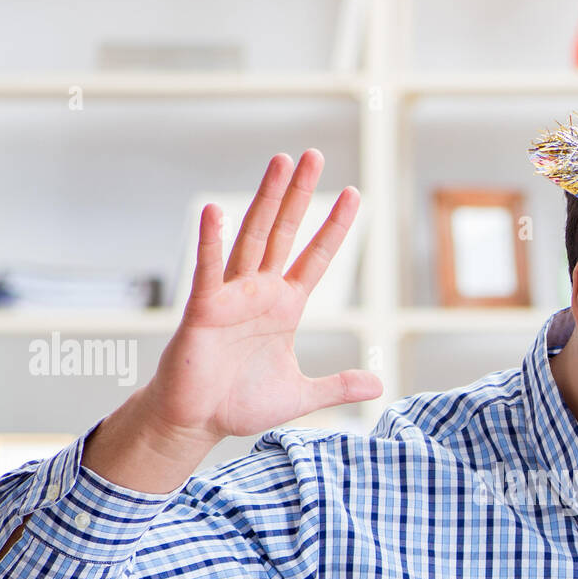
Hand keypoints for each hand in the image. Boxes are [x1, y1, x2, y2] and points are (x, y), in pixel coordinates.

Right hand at [143, 149, 382, 446]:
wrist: (198, 423)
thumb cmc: (240, 404)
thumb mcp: (302, 395)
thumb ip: (339, 386)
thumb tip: (380, 384)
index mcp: (284, 307)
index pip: (316, 258)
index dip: (334, 227)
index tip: (355, 194)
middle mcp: (259, 293)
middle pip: (284, 233)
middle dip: (300, 194)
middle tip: (313, 155)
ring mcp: (230, 297)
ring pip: (251, 238)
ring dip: (266, 200)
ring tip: (280, 161)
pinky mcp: (203, 311)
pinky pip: (207, 271)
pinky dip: (210, 242)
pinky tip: (215, 211)